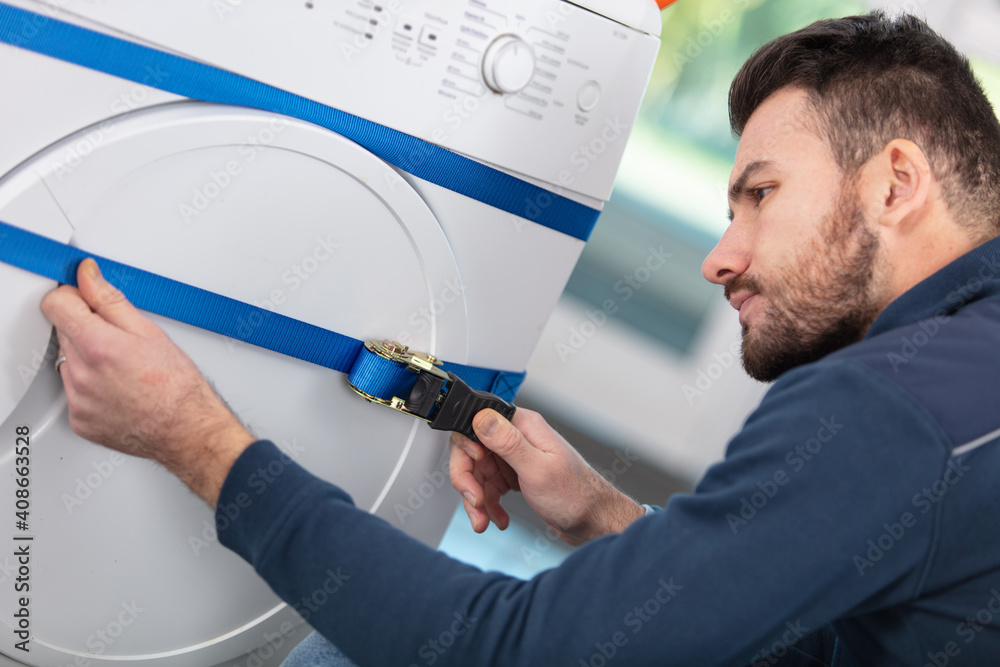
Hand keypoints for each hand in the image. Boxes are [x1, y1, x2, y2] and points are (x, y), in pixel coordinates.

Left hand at [41, 258, 254, 505]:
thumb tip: (87, 277)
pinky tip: (118, 390)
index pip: (56, 305)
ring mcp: (78, 400)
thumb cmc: (178, 387)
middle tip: (121, 342)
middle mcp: (81, 375)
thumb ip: (109, 300)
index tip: (85, 301)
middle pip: (63, 333)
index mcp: (98, 346)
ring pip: (67, 363)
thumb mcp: (150, 332)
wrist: (187, 430)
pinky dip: (90, 388)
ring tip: (123, 370)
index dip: (73, 298)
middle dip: (86, 329)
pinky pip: (73, 393)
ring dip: (87, 360)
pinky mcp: (79, 420)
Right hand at [449, 408, 643, 545]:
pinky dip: (489, 504)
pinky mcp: (517, 476)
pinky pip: (490, 486)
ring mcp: (517, 458)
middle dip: (467, 480)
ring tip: (483, 519)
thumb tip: (482, 417)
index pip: (476, 424)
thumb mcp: (537, 469)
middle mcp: (518, 438)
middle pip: (472, 451)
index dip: (466, 449)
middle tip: (474, 502)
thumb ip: (508, 442)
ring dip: (476, 499)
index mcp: (523, 427)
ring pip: (478, 472)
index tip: (472, 470)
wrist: (594, 522)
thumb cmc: (576, 495)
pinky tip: (497, 518)